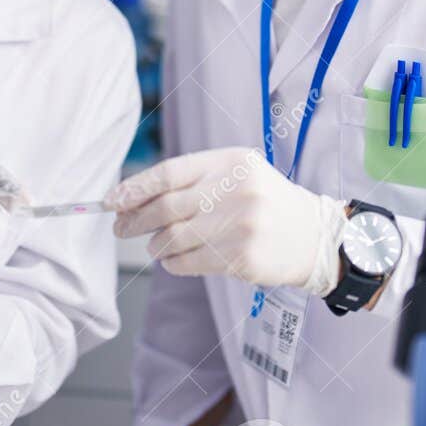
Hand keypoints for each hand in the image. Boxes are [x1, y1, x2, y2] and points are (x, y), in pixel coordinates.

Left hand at [107, 147, 344, 294]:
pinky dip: (173, 263)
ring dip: (156, 244)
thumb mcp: (237, 174)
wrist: (313, 235)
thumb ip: (193, 180)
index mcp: (231, 162)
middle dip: (135, 220)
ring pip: (173, 239)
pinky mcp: (243, 258)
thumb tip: (132, 198)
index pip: (169, 173)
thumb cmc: (264, 202)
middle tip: (120, 228)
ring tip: (156, 244)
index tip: (112, 201)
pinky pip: (189, 263)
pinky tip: (175, 259)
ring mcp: (241, 225)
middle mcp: (236, 190)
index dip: (134, 188)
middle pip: (166, 208)